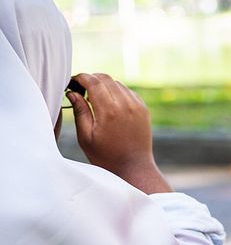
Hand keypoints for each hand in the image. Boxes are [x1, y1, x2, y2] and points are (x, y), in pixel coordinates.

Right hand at [68, 73, 171, 193]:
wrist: (133, 167)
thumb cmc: (105, 155)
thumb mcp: (86, 136)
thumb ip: (79, 111)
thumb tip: (72, 93)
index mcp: (109, 111)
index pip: (93, 82)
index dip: (81, 77)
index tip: (72, 81)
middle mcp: (125, 105)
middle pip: (106, 79)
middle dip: (91, 79)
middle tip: (80, 88)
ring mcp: (137, 106)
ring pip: (118, 83)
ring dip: (104, 85)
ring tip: (93, 97)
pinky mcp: (144, 109)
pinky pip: (128, 92)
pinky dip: (117, 91)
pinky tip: (109, 102)